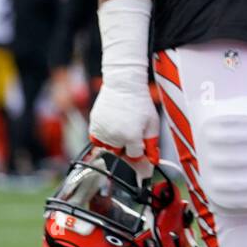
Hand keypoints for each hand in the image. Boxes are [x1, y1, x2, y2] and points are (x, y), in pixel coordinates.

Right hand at [92, 0, 158, 161]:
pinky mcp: (93, 127)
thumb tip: (152, 161)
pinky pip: (98, 141)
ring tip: (121, 124)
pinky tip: (111, 124)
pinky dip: (104, 137)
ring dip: (115, 141)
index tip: (140, 142)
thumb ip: (151, 143)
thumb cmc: (140, 102)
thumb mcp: (152, 122)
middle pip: (121, 153)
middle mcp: (115, 137)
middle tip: (131, 128)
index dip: (139, 149)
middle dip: (127, 145)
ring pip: (109, 148)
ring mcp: (103, 133)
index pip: (135, 155)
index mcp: (132, 137)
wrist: (123, 85)